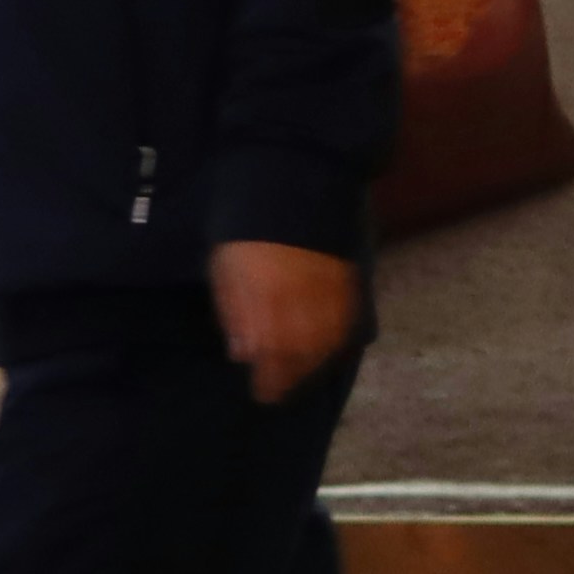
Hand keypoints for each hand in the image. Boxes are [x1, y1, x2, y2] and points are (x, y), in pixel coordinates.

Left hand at [212, 238, 356, 404]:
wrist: (294, 179)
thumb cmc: (246, 227)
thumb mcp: (225, 269)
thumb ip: (234, 313)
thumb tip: (242, 352)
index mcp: (267, 306)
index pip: (271, 359)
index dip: (268, 381)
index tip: (263, 393)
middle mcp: (301, 308)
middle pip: (300, 357)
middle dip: (290, 378)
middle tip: (281, 390)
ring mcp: (329, 296)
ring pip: (326, 345)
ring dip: (313, 364)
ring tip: (302, 373)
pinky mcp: (348, 283)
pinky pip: (345, 323)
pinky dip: (336, 341)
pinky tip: (327, 347)